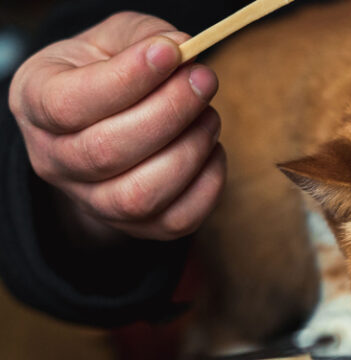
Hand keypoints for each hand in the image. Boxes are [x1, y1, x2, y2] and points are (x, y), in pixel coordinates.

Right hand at [8, 12, 225, 241]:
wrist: (103, 124)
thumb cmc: (105, 73)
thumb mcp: (110, 40)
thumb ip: (142, 37)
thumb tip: (182, 48)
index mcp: (35, 103)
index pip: (71, 104)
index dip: (127, 79)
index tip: (171, 52)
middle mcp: (54, 160)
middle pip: (107, 152)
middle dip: (168, 113)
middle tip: (204, 80)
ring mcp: (93, 201)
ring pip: (141, 195)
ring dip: (189, 151)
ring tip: (209, 116)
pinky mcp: (137, 227)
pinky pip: (177, 221)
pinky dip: (207, 184)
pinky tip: (211, 150)